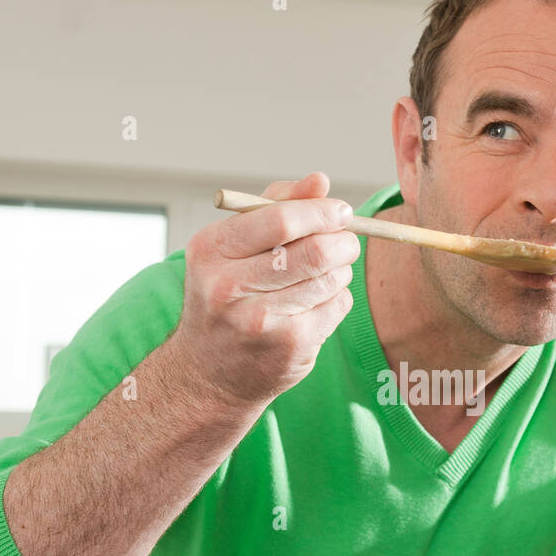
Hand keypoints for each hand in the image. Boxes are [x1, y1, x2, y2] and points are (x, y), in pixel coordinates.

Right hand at [172, 171, 359, 408]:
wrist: (207, 373)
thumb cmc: (223, 297)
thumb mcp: (229, 247)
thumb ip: (274, 207)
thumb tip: (319, 182)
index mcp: (211, 250)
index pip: (280, 220)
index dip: (321, 212)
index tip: (341, 211)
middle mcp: (229, 287)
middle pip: (314, 251)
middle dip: (343, 241)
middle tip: (348, 241)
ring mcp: (260, 321)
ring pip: (330, 279)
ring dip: (340, 270)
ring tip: (327, 271)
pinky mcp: (289, 347)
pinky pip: (336, 306)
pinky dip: (336, 298)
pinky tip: (315, 302)